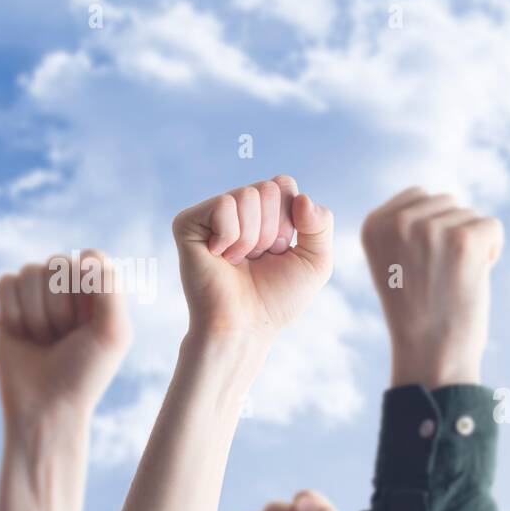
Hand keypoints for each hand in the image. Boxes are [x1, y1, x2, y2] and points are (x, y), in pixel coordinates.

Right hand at [0, 250, 130, 430]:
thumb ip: (110, 290)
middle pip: (57, 262)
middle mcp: (71, 290)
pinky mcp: (10, 306)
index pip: (91, 256)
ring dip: (37, 313)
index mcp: (102, 293)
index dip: (86, 282)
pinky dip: (13, 310)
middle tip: (66, 337)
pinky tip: (23, 334)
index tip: (88, 316)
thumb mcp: (112, 333)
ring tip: (46, 340)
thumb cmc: (86, 372)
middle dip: (60, 305)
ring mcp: (39, 296)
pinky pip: (5, 282)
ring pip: (29, 271)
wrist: (46, 405)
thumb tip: (86, 255)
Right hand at [172, 175, 333, 341]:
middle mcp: (236, 208)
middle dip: (273, 229)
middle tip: (258, 257)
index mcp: (263, 212)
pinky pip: (223, 205)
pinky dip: (231, 237)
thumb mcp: (316, 261)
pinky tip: (220, 257)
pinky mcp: (188, 222)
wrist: (244, 326)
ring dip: (253, 238)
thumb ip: (321, 224)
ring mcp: (211, 214)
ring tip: (240, 261)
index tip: (280, 251)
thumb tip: (300, 197)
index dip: (292, 220)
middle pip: (269, 188)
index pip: (285, 184)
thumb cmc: (277, 298)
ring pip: (248, 195)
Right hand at [361, 187, 503, 388]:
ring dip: (472, 245)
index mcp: (373, 225)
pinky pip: (492, 226)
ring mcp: (430, 230)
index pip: (417, 196)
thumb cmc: (418, 314)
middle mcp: (397, 222)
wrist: (431, 356)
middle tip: (442, 276)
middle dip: (454, 233)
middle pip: (446, 202)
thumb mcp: (395, 263)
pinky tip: (475, 276)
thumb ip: (408, 227)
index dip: (433, 228)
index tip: (424, 265)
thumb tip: (444, 200)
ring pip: (470, 214)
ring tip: (454, 280)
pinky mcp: (463, 240)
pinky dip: (492, 250)